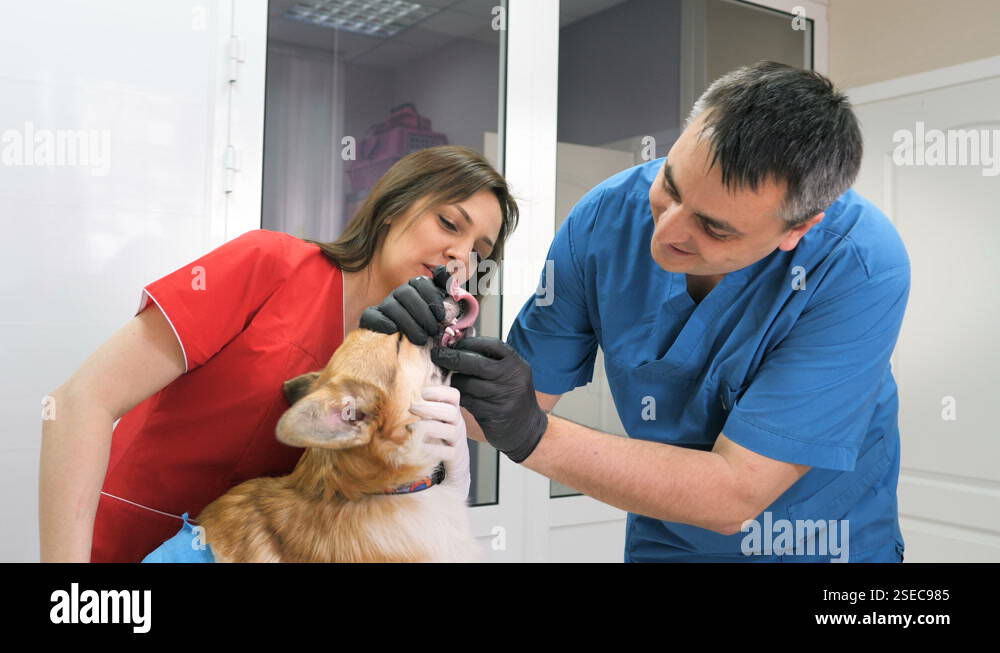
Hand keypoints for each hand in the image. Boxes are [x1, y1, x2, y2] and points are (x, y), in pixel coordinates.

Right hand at [359, 265, 451, 345]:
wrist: (405, 348)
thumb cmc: (427, 329)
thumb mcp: (441, 311)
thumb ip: (445, 290)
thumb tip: (445, 272)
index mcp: (415, 288)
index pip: (421, 283)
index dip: (433, 298)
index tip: (442, 316)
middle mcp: (398, 294)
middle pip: (407, 294)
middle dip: (423, 313)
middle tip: (432, 330)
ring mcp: (384, 305)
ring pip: (392, 307)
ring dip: (408, 323)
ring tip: (421, 339)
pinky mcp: (370, 318)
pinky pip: (372, 316)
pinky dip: (383, 323)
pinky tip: (394, 331)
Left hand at [408, 385, 470, 498]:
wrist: (454, 458)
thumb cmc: (439, 432)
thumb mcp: (435, 416)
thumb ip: (425, 404)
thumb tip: (403, 390)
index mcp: (453, 409)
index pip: (453, 395)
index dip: (438, 391)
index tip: (421, 393)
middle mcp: (458, 423)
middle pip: (452, 412)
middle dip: (430, 408)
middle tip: (411, 408)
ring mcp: (458, 440)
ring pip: (451, 431)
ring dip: (429, 427)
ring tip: (410, 426)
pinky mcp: (454, 456)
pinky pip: (447, 452)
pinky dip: (432, 448)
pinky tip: (418, 445)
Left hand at [430, 337, 547, 463]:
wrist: (527, 428)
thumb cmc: (512, 396)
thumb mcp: (508, 374)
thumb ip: (489, 359)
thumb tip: (459, 341)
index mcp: (516, 364)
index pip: (490, 345)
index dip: (468, 343)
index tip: (453, 343)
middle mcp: (513, 378)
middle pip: (475, 362)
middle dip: (452, 358)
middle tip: (437, 356)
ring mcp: (504, 396)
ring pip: (467, 383)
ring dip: (454, 380)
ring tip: (450, 379)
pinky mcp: (493, 413)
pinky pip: (467, 400)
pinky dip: (459, 396)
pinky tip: (456, 395)